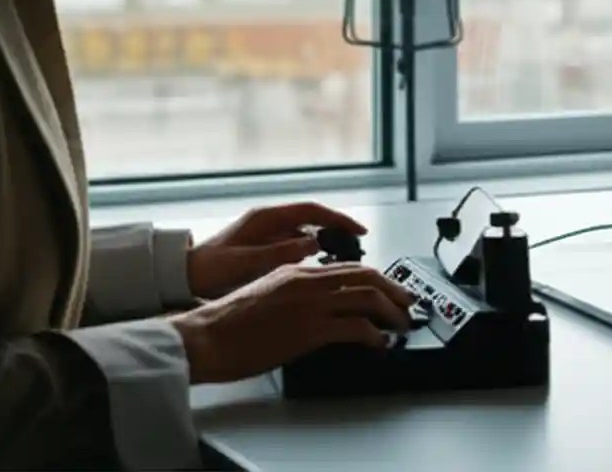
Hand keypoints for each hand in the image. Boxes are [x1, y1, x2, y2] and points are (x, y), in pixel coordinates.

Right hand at [170, 263, 415, 383]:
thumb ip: (294, 292)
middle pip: (366, 276)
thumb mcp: (266, 294)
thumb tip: (318, 306)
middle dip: (394, 290)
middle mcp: (307, 281)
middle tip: (407, 304)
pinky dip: (375, 335)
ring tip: (401, 325)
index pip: (348, 267)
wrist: (205, 337)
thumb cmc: (227, 323)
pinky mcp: (309, 329)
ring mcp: (310, 304)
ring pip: (367, 297)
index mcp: (296, 271)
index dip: (376, 278)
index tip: (388, 290)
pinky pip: (355, 327)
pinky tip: (380, 343)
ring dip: (392, 312)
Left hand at [187, 202, 366, 299]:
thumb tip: (314, 244)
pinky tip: (318, 273)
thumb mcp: (246, 263)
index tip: (359, 231)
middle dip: (337, 232)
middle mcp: (269, 222)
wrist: (182, 278)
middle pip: (313, 220)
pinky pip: (296, 247)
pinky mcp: (264, 248)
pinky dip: (311, 256)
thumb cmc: (209, 271)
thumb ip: (280, 253)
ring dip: (326, 246)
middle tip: (357, 250)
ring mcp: (267, 234)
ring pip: (306, 235)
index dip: (339, 219)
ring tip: (343, 264)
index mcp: (266, 218)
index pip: (312, 211)